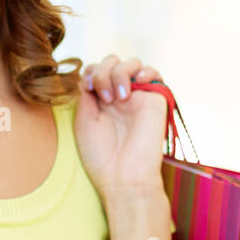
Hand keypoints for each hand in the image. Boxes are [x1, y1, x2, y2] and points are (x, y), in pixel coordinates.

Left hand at [75, 56, 168, 198]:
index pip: (97, 71)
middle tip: (102, 96)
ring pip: (130, 63)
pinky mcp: (155, 99)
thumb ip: (86, 94)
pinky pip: (152, 72)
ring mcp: (138, 97)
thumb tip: (89, 73)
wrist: (123, 176)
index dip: (91, 72)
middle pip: (112, 62)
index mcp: (101, 103)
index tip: (88, 88)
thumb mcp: (84, 121)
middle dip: (103, 71)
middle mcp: (120, 98)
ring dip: (119, 72)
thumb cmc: (101, 156)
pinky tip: (132, 89)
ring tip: (117, 96)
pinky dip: (142, 71)